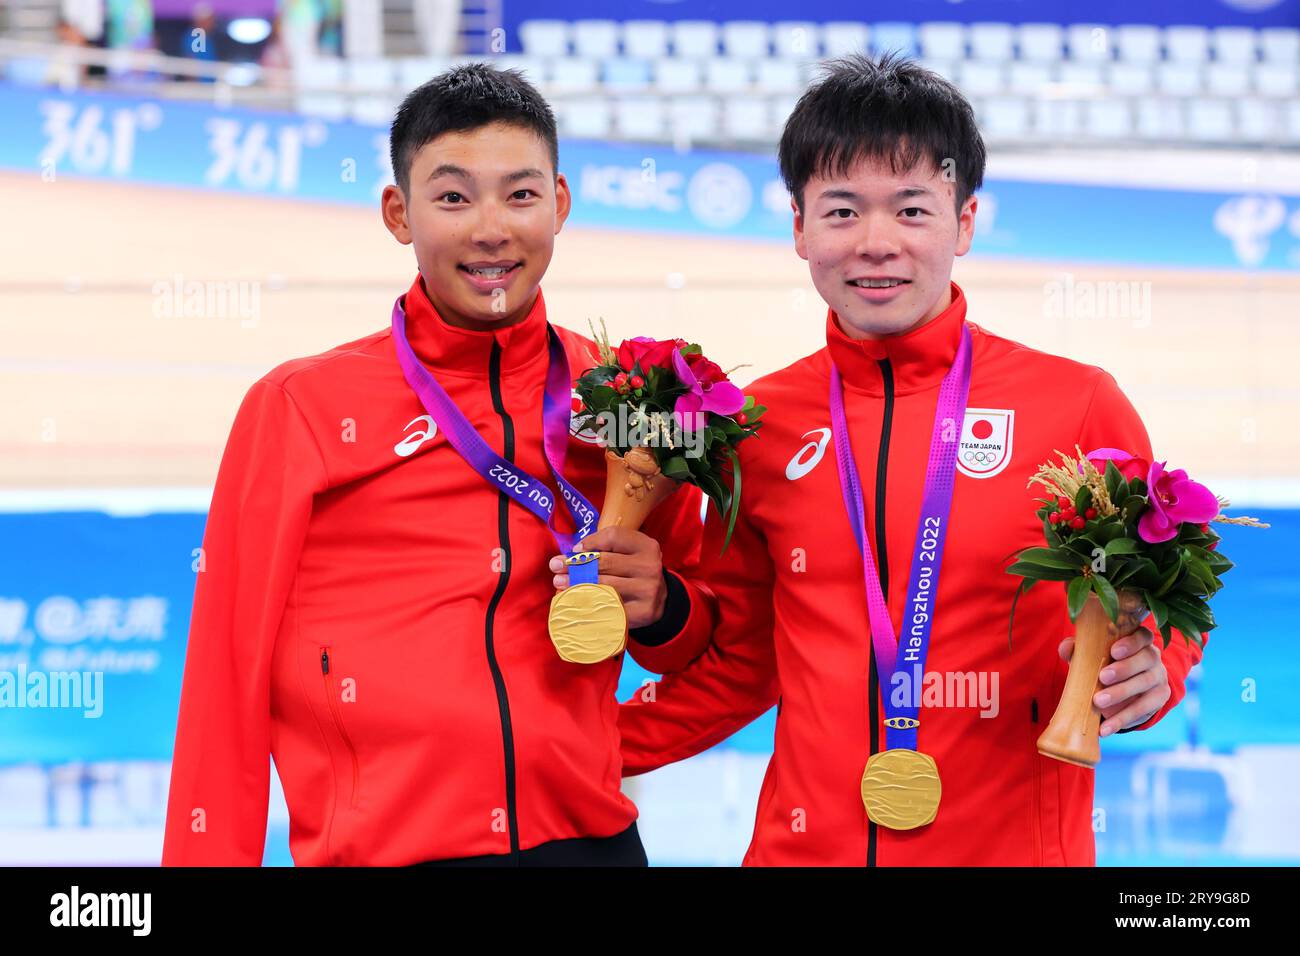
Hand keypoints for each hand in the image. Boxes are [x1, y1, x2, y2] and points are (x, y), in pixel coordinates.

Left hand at [548, 527, 667, 628]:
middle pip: (606, 562)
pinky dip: (588, 604)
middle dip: (576, 564)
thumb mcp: (628, 553)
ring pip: (604, 585)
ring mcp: (647, 590)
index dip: (590, 542)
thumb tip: (573, 553)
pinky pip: (608, 607)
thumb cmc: (634, 571)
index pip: (613, 537)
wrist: (659, 600)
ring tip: (560, 583)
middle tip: (555, 566)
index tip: (574, 550)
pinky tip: (574, 601)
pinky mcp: (641, 612)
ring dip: (577, 584)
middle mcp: (650, 567)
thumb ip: (605, 549)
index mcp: (647, 547)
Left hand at [1058, 627, 1169, 735]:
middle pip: (1146, 659)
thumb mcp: (1091, 654)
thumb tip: (1066, 648)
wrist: (1123, 688)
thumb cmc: (1104, 663)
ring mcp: (1158, 678)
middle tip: (1102, 677)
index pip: (1142, 635)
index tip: (1113, 651)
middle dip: (1125, 668)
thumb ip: (1079, 648)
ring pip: (1145, 684)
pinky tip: (1106, 727)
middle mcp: (1153, 657)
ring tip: (1099, 702)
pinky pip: (1144, 709)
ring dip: (1121, 694)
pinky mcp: (1158, 699)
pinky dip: (1122, 719)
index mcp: (1139, 640)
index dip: (1130, 642)